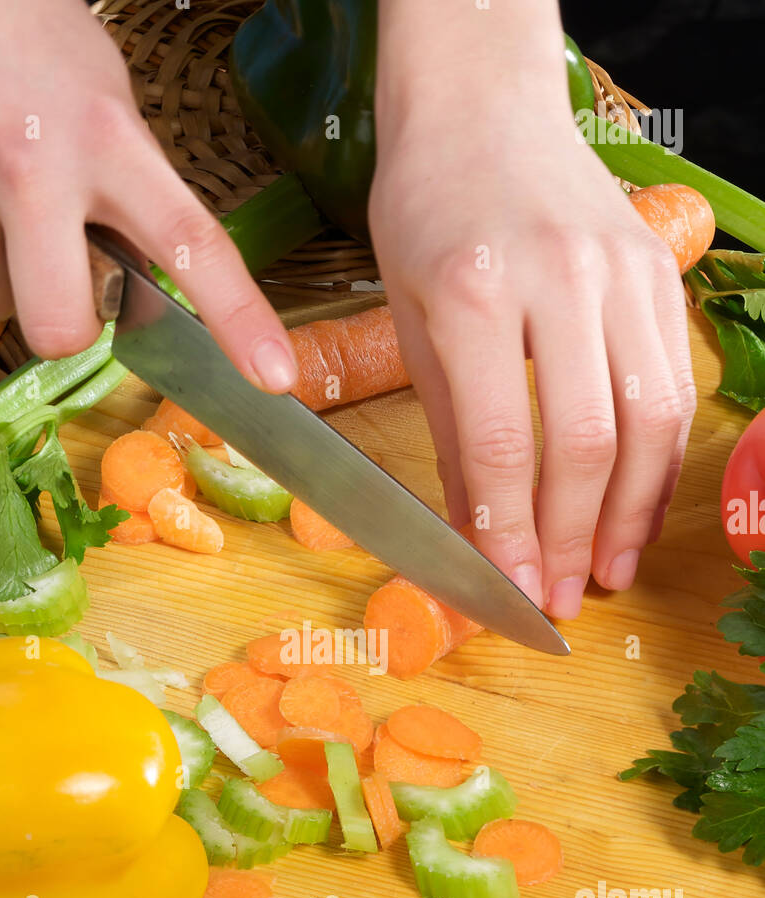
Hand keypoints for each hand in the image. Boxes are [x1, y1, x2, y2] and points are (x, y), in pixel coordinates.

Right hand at [0, 0, 295, 390]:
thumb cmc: (39, 57)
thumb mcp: (112, 111)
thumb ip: (137, 200)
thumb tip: (155, 293)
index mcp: (111, 141)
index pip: (190, 242)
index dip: (238, 319)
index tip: (272, 375)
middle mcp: (34, 165)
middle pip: (60, 328)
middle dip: (65, 326)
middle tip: (63, 280)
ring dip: (2, 277)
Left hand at [371, 2, 694, 618]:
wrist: (482, 111)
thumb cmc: (426, 215)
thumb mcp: (410, 323)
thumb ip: (448, 436)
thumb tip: (475, 539)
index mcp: (472, 291)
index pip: (500, 443)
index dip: (511, 535)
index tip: (512, 597)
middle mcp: (558, 279)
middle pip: (586, 442)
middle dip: (573, 538)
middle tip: (560, 599)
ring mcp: (622, 272)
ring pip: (649, 421)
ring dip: (631, 513)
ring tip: (606, 571)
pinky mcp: (659, 274)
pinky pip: (674, 385)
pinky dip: (659, 460)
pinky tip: (637, 508)